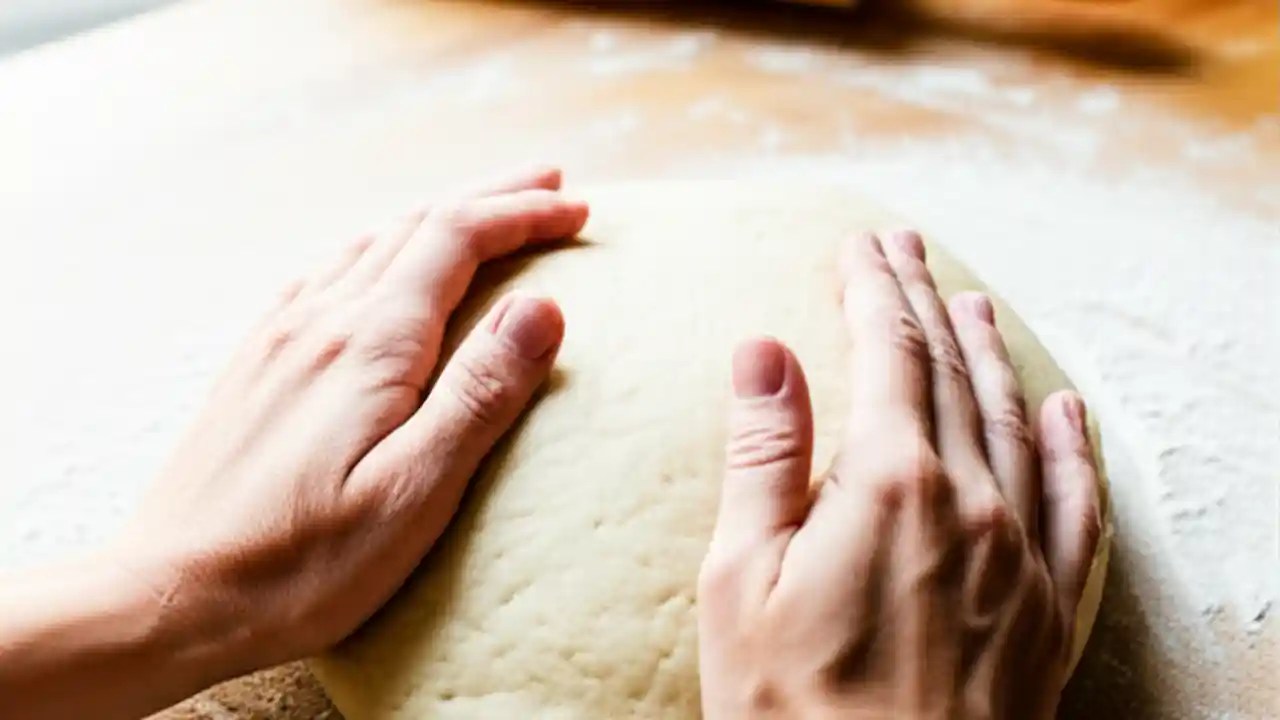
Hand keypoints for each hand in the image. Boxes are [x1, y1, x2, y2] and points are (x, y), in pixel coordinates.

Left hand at [113, 167, 586, 678]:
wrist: (169, 594)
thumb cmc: (303, 564)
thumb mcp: (414, 492)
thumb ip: (481, 393)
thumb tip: (544, 305)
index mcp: (371, 345)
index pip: (458, 238)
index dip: (523, 213)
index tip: (578, 209)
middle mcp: (320, 321)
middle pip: (417, 224)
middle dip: (491, 197)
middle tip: (550, 184)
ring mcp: (279, 337)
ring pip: (370, 242)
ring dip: (436, 217)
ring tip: (482, 213)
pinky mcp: (255, 364)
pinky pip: (326, 274)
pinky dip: (378, 248)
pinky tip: (377, 264)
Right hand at [698, 232, 1101, 718]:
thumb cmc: (794, 712)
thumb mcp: (743, 584)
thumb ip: (764, 458)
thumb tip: (764, 351)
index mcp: (890, 485)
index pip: (886, 351)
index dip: (871, 288)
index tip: (857, 245)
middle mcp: (971, 502)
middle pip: (948, 371)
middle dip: (923, 298)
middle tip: (904, 246)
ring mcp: (1021, 554)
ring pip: (1011, 421)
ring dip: (987, 353)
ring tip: (971, 301)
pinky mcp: (1049, 608)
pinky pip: (1076, 505)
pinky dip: (1069, 446)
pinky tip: (1062, 410)